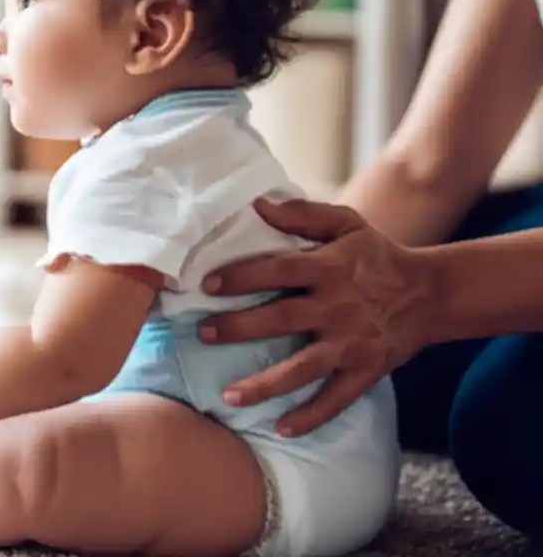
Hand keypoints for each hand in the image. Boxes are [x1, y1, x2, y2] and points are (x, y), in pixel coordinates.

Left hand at [197, 198, 432, 435]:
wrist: (431, 293)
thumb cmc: (376, 256)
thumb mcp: (347, 224)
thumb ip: (302, 214)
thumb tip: (257, 204)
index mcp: (330, 268)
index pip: (278, 269)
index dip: (242, 276)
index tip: (208, 284)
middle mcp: (339, 307)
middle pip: (282, 319)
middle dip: (239, 328)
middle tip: (203, 335)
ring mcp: (353, 342)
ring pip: (304, 368)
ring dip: (265, 385)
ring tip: (228, 396)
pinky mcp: (366, 370)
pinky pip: (336, 399)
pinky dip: (312, 416)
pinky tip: (282, 429)